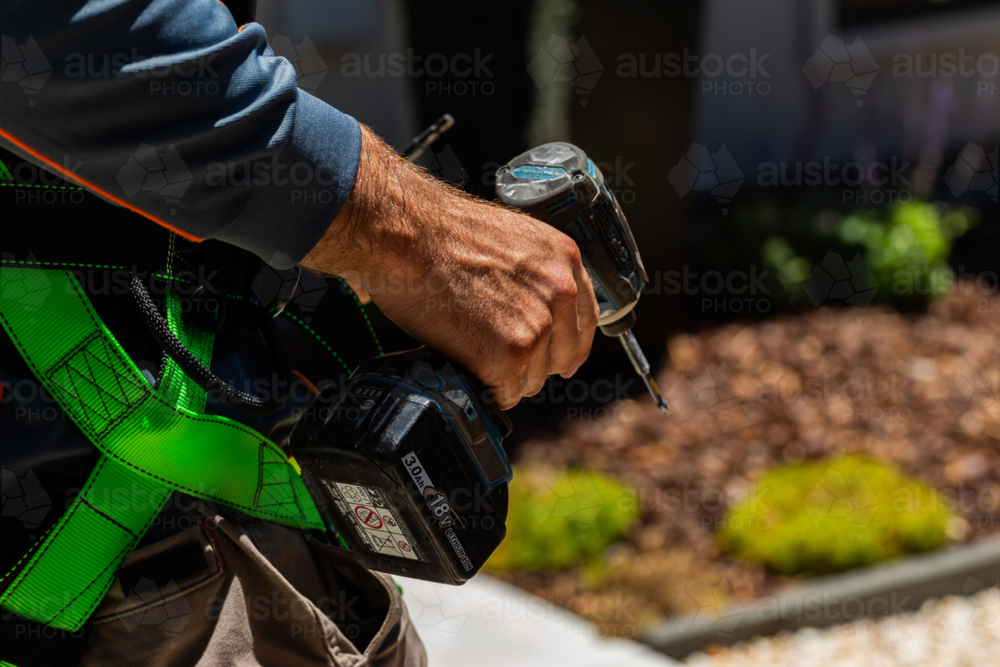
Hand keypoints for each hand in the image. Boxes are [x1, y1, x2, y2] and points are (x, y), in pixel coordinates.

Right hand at [302, 125, 599, 408]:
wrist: (405, 234)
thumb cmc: (437, 233)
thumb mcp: (509, 241)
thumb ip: (533, 275)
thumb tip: (531, 309)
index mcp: (564, 260)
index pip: (585, 321)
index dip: (560, 342)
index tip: (546, 352)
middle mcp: (561, 291)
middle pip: (562, 357)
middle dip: (531, 362)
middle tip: (495, 353)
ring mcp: (539, 325)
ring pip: (533, 379)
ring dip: (503, 376)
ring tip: (470, 349)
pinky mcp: (512, 354)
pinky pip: (506, 394)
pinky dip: (483, 388)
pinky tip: (464, 364)